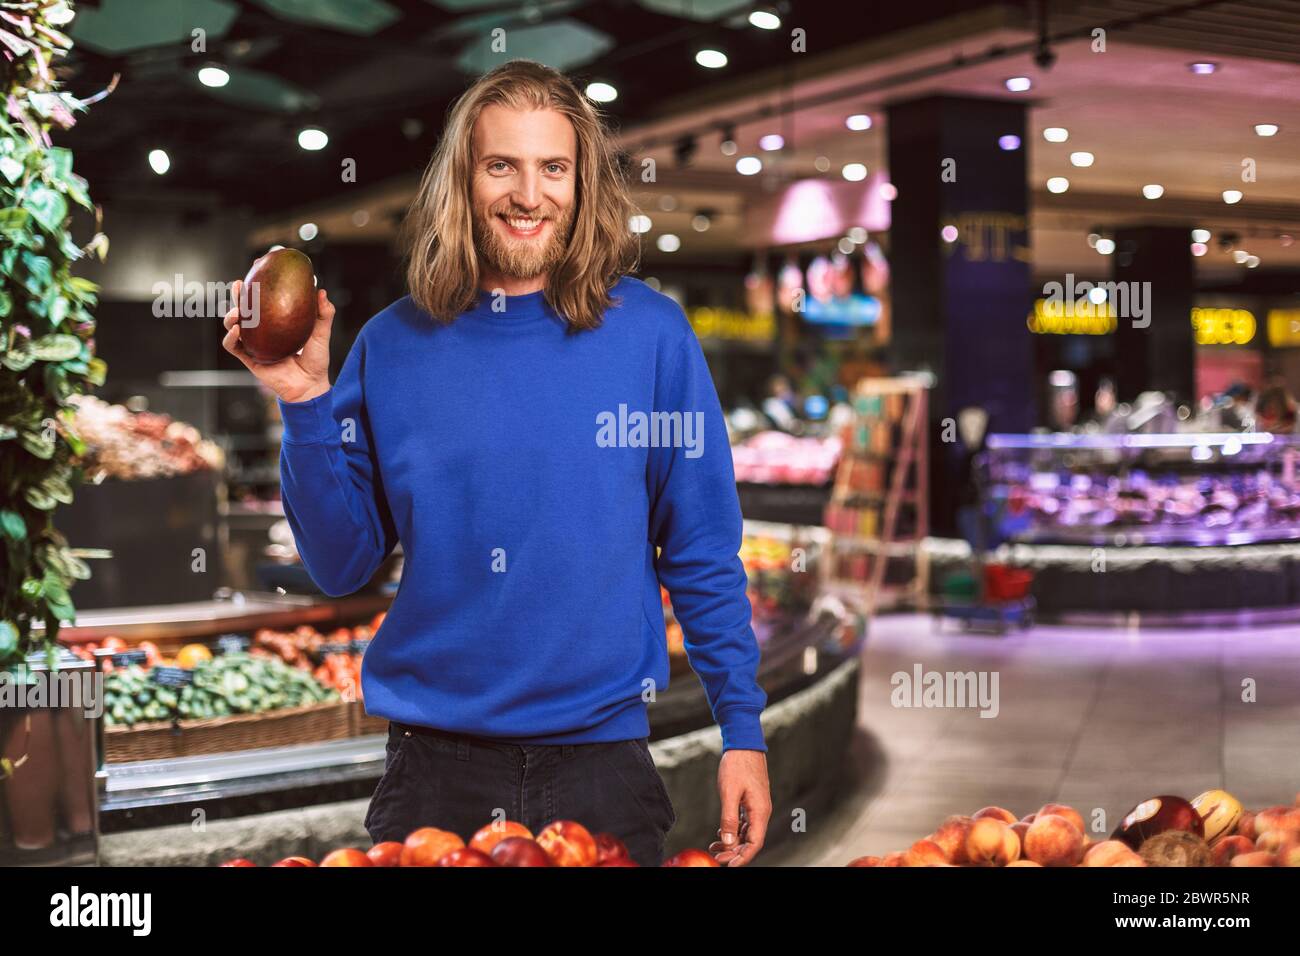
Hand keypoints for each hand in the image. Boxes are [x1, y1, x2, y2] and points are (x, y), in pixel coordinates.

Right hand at [222, 280, 333, 403]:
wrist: (310, 386)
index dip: (256, 286)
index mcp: (276, 323)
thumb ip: (324, 313)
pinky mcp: (248, 358)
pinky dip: (231, 336)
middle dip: (237, 296)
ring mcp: (253, 344)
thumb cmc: (316, 361)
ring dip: (230, 315)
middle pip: (244, 309)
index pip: (263, 301)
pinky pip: (233, 346)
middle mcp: (262, 332)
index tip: (256, 269)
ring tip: (236, 310)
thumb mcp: (321, 333)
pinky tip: (237, 329)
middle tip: (238, 283)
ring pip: (233, 325)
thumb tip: (322, 291)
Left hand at [709, 749, 770, 865]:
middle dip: (735, 852)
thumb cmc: (737, 765)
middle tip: (716, 856)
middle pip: (751, 841)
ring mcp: (757, 806)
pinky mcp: (751, 800)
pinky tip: (721, 833)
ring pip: (747, 832)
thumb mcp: (730, 792)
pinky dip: (734, 830)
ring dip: (733, 842)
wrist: (744, 743)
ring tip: (715, 846)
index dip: (742, 857)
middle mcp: (762, 811)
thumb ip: (729, 818)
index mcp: (760, 811)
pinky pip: (745, 822)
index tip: (727, 865)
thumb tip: (729, 842)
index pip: (754, 844)